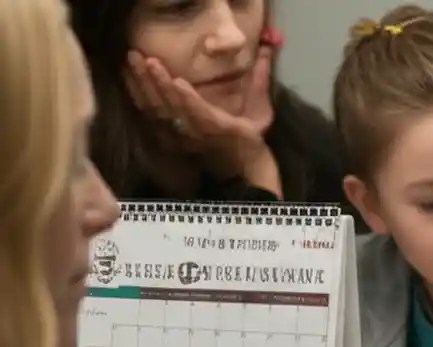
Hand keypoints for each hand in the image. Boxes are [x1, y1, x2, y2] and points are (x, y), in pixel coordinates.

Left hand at [125, 47, 280, 194]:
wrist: (239, 169)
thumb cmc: (250, 139)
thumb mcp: (261, 114)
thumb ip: (260, 84)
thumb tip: (264, 53)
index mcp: (221, 130)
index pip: (202, 115)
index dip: (189, 100)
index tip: (178, 80)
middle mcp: (196, 136)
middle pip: (173, 109)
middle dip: (158, 84)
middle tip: (147, 59)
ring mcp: (179, 138)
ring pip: (156, 111)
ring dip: (143, 86)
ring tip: (133, 60)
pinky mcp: (167, 137)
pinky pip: (147, 115)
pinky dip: (137, 95)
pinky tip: (129, 76)